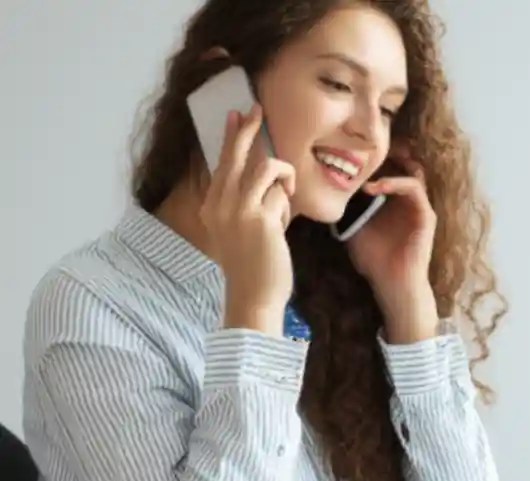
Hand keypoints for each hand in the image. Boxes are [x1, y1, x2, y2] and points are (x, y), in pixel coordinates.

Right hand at [199, 104, 296, 333]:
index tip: (236, 117)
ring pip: (265, 168)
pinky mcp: (258, 217)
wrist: (254, 294)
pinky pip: (281, 191)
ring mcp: (237, 209)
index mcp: (213, 206)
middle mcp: (219, 204)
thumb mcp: (246, 229)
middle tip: (255, 108)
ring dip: (284, 179)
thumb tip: (271, 181)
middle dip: (247, 129)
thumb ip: (253, 204)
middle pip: (235, 155)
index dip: (231, 139)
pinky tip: (284, 220)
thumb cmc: (255, 265)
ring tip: (287, 196)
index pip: (222, 164)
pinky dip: (288, 201)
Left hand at [347, 143, 439, 340]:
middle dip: (389, 152)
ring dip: (391, 165)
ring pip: (412, 171)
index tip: (353, 150)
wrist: (393, 284)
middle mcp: (409, 201)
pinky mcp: (426, 215)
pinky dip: (395, 183)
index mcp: (393, 202)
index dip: (376, 158)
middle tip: (366, 147)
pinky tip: (373, 187)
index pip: (390, 170)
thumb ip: (345, 212)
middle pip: (405, 164)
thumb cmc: (374, 261)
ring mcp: (420, 207)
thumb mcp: (352, 230)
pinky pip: (414, 188)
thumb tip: (322, 194)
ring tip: (369, 164)